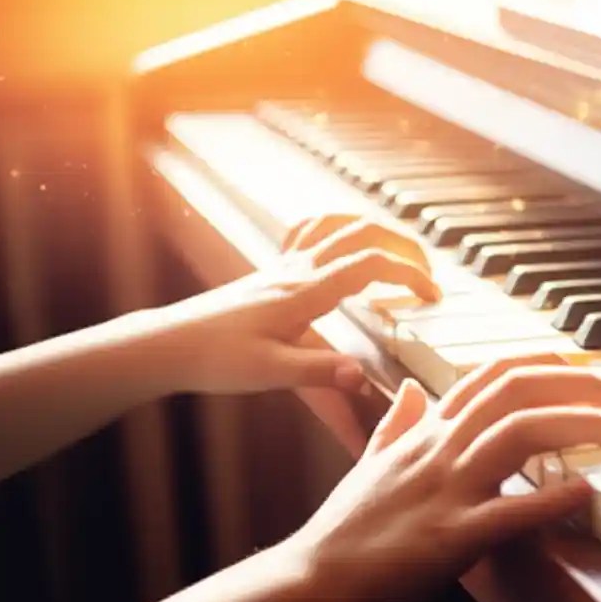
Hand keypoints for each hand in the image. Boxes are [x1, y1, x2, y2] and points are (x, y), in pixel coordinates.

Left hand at [154, 214, 438, 396]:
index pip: (370, 264)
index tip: (432, 294)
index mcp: (305, 292)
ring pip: (339, 225)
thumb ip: (319, 372)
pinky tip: (344, 243)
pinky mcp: (273, 272)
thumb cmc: (214, 358)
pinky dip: (338, 229)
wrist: (169, 345)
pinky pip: (311, 233)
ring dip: (375, 230)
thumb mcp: (269, 372)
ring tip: (398, 252)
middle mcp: (298, 271)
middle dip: (404, 246)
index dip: (409, 272)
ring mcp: (285, 267)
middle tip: (427, 273)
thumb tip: (362, 376)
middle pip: (363, 233)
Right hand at [279, 356, 600, 601]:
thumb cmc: (340, 532)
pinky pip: (509, 511)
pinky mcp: (449, 538)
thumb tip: (412, 391)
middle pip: (514, 391)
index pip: (490, 376)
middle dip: (575, 385)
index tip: (584, 367)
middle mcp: (439, 451)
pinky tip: (586, 491)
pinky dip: (552, 499)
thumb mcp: (369, 464)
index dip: (543, 364)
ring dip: (578, 426)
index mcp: (425, 435)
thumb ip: (396, 425)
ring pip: (518, 433)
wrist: (308, 584)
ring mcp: (445, 491)